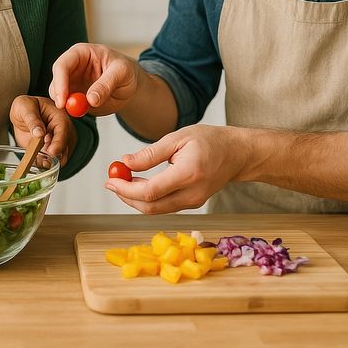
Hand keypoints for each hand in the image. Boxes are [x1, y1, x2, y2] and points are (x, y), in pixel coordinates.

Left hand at [9, 95, 76, 167]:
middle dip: (54, 156)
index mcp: (59, 117)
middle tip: (42, 159)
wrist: (21, 114)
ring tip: (36, 159)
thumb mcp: (25, 106)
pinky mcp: (48, 151)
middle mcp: (60, 132)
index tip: (51, 152)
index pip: (63, 132)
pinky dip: (43, 164)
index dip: (58, 143)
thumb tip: (39, 133)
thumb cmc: (26, 106)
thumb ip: (32, 119)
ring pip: (59, 158)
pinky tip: (34, 161)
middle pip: (65, 148)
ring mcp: (55, 143)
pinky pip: (49, 162)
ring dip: (48, 162)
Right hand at [49, 43, 139, 115]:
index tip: (63, 100)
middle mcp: (71, 67)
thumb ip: (106, 84)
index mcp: (80, 53)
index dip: (60, 82)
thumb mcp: (122, 73)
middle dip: (58, 96)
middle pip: (55, 80)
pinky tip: (82, 111)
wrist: (128, 84)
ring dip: (66, 104)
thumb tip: (91, 100)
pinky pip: (66, 105)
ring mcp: (71, 82)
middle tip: (66, 109)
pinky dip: (70, 110)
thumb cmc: (125, 71)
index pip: (62, 65)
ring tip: (84, 108)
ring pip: (58, 94)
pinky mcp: (73, 96)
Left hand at [105, 124, 244, 213]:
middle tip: (111, 182)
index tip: (110, 181)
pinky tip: (139, 185)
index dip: (126, 190)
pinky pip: (165, 207)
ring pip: (156, 210)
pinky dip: (148, 199)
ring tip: (122, 181)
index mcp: (188, 174)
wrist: (237, 154)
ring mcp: (194, 202)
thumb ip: (150, 153)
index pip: (151, 191)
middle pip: (150, 207)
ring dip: (135, 199)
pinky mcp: (193, 204)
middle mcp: (192, 194)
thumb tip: (125, 162)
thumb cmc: (210, 140)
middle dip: (126, 197)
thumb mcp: (178, 137)